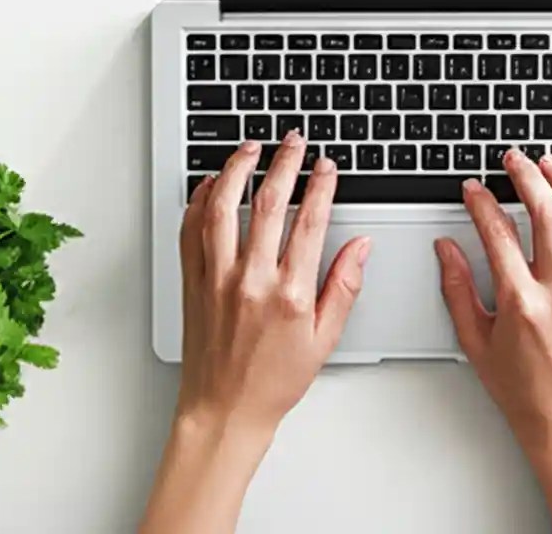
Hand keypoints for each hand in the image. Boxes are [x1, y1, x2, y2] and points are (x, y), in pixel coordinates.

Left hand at [177, 132, 369, 432]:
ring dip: (237, 169)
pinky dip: (200, 200)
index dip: (321, 186)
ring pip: (223, 207)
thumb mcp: (325, 338)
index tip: (326, 166)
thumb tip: (361, 246)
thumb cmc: (273, 381)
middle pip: (267, 204)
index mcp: (290, 294)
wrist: (223, 410)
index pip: (309, 222)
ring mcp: (216, 278)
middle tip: (293, 141)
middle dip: (284, 163)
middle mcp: (250, 280)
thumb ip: (344, 287)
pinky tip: (212, 182)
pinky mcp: (192, 282)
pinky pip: (191, 230)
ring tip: (250, 147)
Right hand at [435, 149, 551, 533]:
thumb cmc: (522, 390)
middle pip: (548, 217)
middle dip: (527, 178)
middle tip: (513, 160)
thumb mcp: (475, 341)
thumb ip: (458, 290)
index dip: (481, 204)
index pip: (498, 235)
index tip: (472, 188)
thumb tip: (446, 248)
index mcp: (521, 304)